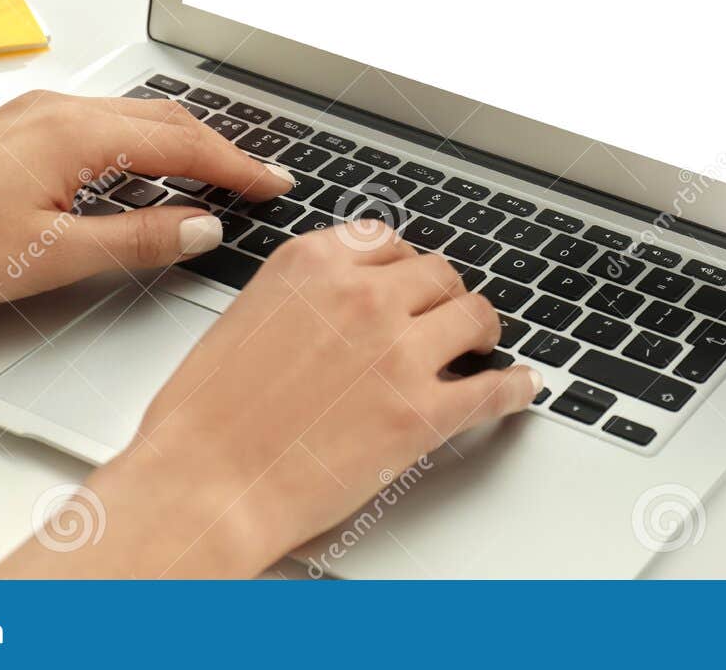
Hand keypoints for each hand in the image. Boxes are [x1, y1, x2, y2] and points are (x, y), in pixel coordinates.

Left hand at [0, 91, 292, 320]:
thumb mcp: (52, 256)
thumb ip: (138, 239)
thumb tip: (201, 227)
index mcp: (75, 133)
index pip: (182, 146)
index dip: (236, 167)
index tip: (274, 185)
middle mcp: (59, 109)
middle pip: (165, 121)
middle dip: (220, 149)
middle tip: (259, 180)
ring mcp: (36, 112)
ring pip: (134, 119)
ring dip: (182, 145)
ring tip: (217, 177)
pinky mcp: (19, 127)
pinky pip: (102, 125)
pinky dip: (142, 146)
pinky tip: (146, 175)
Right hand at [0, 221, 541, 576]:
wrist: (202, 485)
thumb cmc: (203, 419)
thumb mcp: (246, 317)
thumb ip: (303, 297)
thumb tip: (340, 304)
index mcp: (313, 263)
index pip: (387, 241)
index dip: (406, 266)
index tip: (412, 280)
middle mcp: (363, 295)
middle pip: (437, 274)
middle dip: (445, 296)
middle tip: (449, 315)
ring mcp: (399, 352)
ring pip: (473, 317)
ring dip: (482, 331)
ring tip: (483, 345)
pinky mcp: (422, 412)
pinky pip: (493, 388)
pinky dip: (515, 387)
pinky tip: (523, 386)